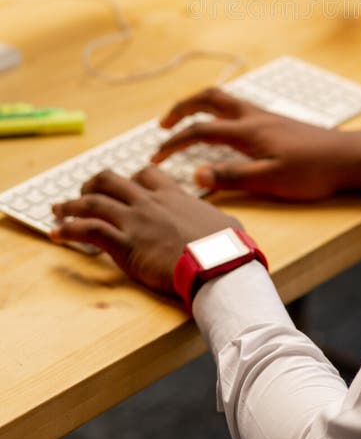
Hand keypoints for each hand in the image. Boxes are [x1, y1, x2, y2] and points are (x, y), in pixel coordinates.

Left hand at [50, 165, 240, 296]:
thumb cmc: (226, 247)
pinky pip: (89, 231)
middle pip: (110, 180)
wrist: (217, 263)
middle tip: (82, 193)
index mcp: (173, 195)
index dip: (130, 179)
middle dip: (92, 184)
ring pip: (93, 202)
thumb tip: (225, 225)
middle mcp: (149, 202)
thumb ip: (215, 218)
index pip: (145, 175)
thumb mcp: (225, 222)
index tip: (123, 187)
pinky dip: (68, 231)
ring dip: (71, 206)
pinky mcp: (125, 245)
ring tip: (58, 210)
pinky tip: (56, 234)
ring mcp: (135, 221)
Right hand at [153, 87, 360, 200]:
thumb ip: (233, 177)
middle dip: (181, 108)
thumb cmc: (313, 171)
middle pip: (208, 98)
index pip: (200, 130)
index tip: (155, 159)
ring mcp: (264, 116)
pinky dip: (218, 111)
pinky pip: (236, 106)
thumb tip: (195, 174)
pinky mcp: (273, 121)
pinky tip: (222, 128)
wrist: (348, 158)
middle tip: (163, 126)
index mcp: (248, 131)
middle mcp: (253, 116)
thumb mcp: (271, 180)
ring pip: (223, 98)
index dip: (174, 143)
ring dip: (199, 105)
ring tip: (185, 122)